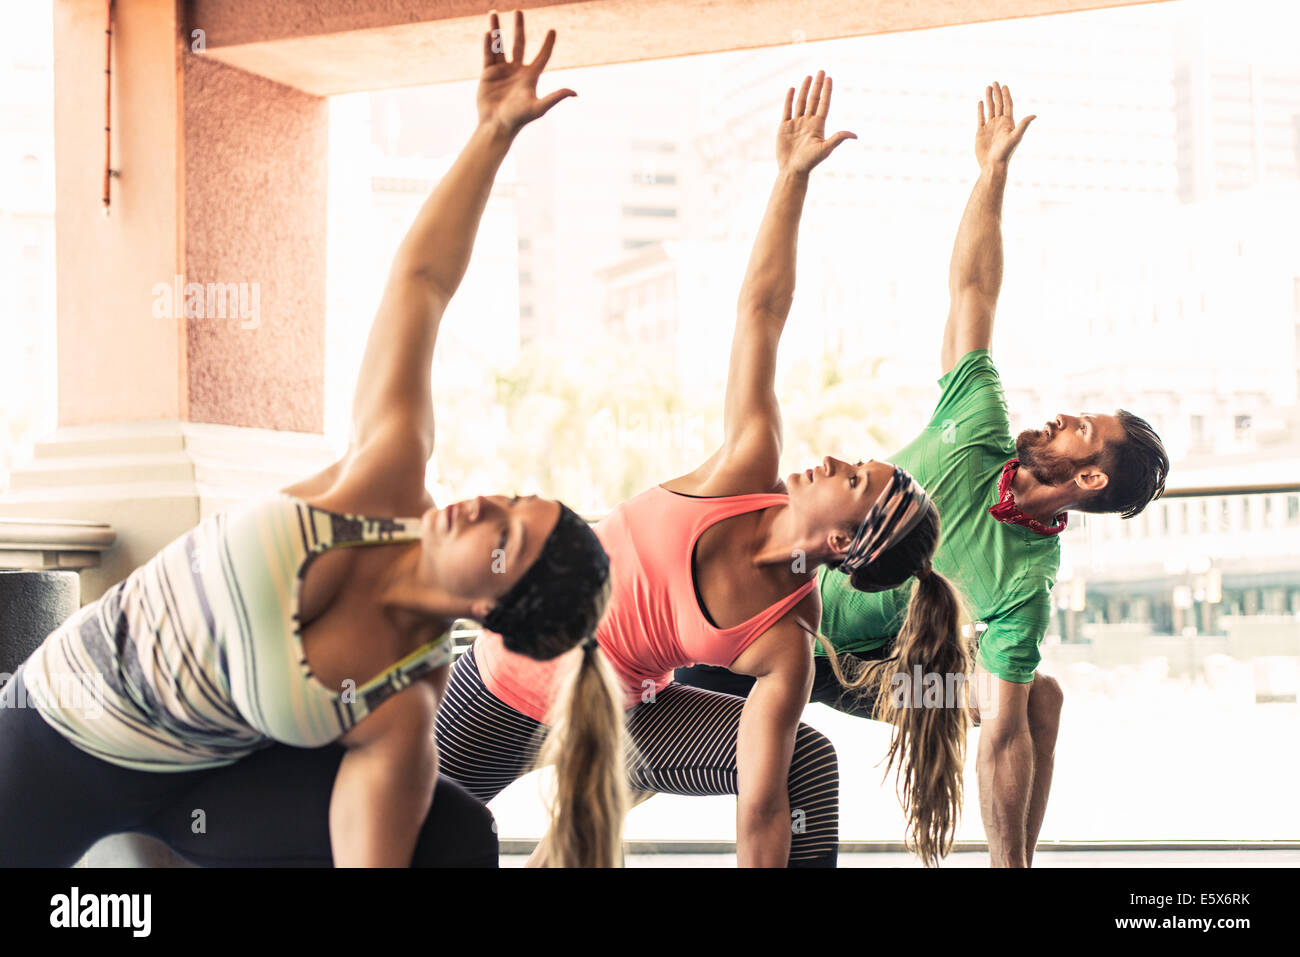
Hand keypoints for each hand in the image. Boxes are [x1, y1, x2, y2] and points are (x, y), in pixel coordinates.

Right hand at [477, 11, 575, 136]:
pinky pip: (488, 55)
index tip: (553, 30)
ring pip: (499, 46)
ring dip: (496, 30)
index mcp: (531, 76)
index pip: (542, 56)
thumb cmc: (518, 118)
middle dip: (518, 27)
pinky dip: (487, 44)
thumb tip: (575, 93)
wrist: (497, 126)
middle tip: (519, 11)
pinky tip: (487, 32)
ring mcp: (501, 71)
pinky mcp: (487, 74)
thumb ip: (555, 98)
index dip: (548, 44)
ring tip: (494, 12)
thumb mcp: (538, 108)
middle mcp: (516, 70)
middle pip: (519, 44)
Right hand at [777, 72, 855, 174]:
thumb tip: (855, 135)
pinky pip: (787, 110)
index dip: (826, 91)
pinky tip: (793, 89)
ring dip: (805, 89)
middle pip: (814, 100)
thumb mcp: (825, 149)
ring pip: (801, 102)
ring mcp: (796, 124)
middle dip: (818, 85)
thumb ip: (838, 139)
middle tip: (821, 71)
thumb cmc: (809, 162)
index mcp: (818, 126)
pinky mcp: (784, 127)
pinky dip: (789, 99)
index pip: (823, 104)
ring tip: (809, 76)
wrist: (792, 170)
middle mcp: (808, 122)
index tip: (829, 78)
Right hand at [975, 82, 1034, 169]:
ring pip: (989, 109)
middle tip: (995, 82)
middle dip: (997, 93)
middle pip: (998, 104)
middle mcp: (999, 123)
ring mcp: (990, 127)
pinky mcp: (981, 132)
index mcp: (1008, 123)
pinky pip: (980, 118)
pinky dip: (980, 110)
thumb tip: (1034, 115)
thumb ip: (1023, 124)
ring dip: (988, 99)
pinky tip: (980, 103)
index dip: (1006, 95)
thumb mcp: (1016, 137)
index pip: (1008, 105)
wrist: (992, 165)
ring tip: (987, 88)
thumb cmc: (1005, 153)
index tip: (1004, 86)